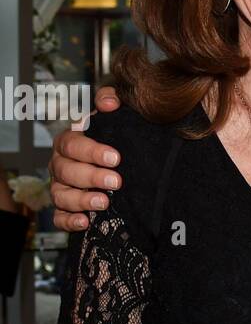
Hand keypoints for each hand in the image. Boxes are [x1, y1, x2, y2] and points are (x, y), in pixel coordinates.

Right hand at [50, 86, 121, 230]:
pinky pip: (59, 218)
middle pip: (66, 170)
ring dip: (81, 200)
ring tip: (104, 202)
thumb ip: (110, 102)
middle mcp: (60, 165)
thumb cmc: (112, 139)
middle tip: (116, 181)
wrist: (118, 165)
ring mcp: (60, 187)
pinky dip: (69, 221)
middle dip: (91, 176)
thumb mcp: (114, 118)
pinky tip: (85, 222)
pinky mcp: (64, 209)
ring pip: (61, 195)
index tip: (115, 157)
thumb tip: (109, 102)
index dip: (91, 150)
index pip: (72, 143)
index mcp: (69, 142)